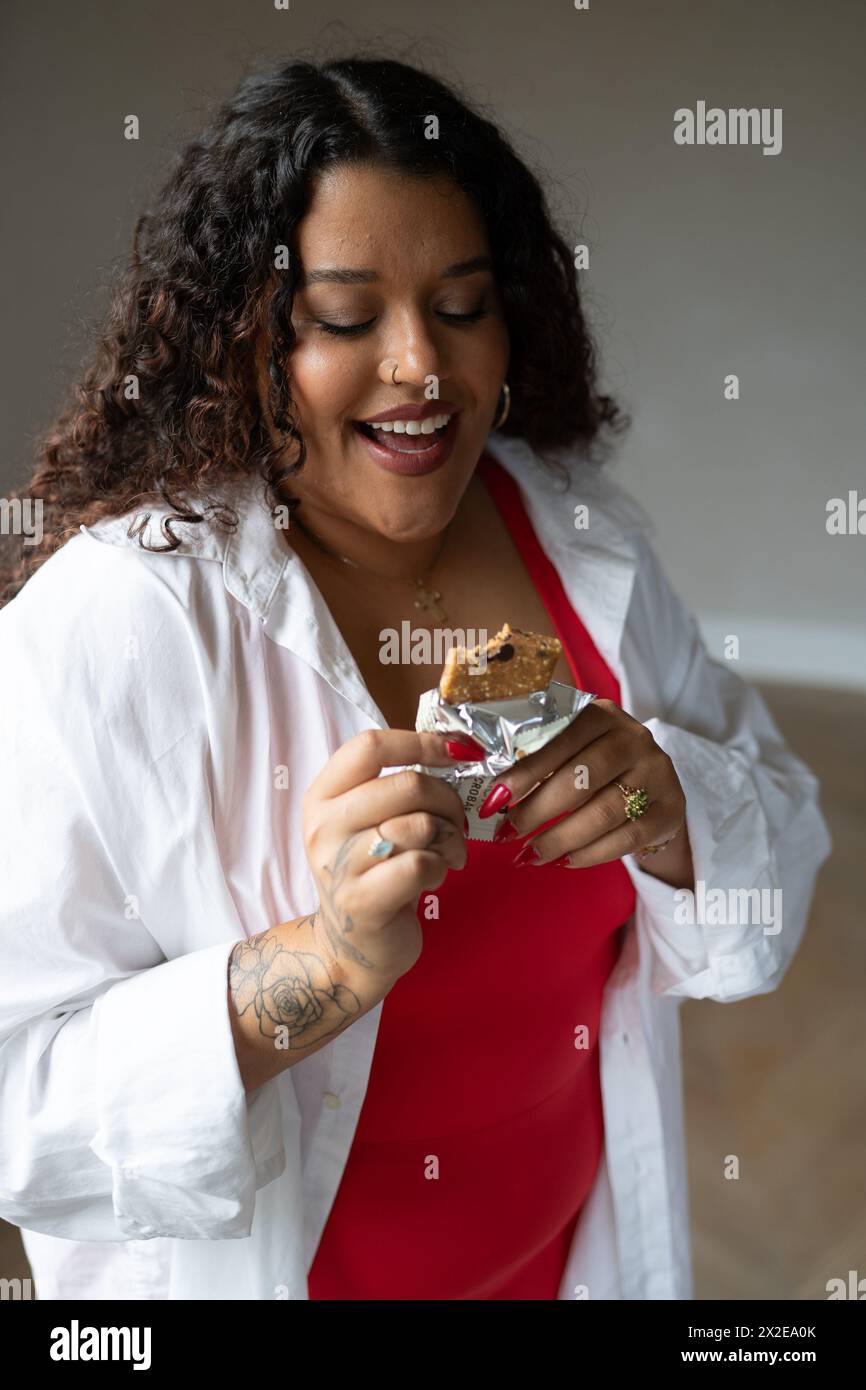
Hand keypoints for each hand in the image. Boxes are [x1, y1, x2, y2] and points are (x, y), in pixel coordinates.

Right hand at [302, 728, 475, 992]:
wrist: (351, 947)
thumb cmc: (373, 873)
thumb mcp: (369, 821)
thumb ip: (396, 786)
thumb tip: (457, 748)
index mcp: (322, 795)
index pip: (370, 746)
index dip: (422, 743)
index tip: (459, 752)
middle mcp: (322, 826)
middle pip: (407, 784)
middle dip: (449, 801)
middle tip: (456, 822)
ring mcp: (338, 864)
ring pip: (420, 824)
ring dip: (451, 839)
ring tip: (447, 854)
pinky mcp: (361, 901)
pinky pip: (422, 864)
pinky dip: (441, 868)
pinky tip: (433, 877)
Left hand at [480, 698, 691, 884]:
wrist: (655, 786)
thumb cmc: (595, 765)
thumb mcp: (571, 748)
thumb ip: (535, 755)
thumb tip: (475, 773)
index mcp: (602, 715)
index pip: (559, 742)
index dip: (524, 774)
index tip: (494, 801)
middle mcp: (634, 738)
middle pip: (580, 780)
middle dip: (537, 811)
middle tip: (508, 833)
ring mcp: (657, 774)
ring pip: (603, 813)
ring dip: (560, 839)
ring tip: (530, 855)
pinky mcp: (669, 810)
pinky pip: (625, 838)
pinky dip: (588, 854)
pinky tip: (563, 861)